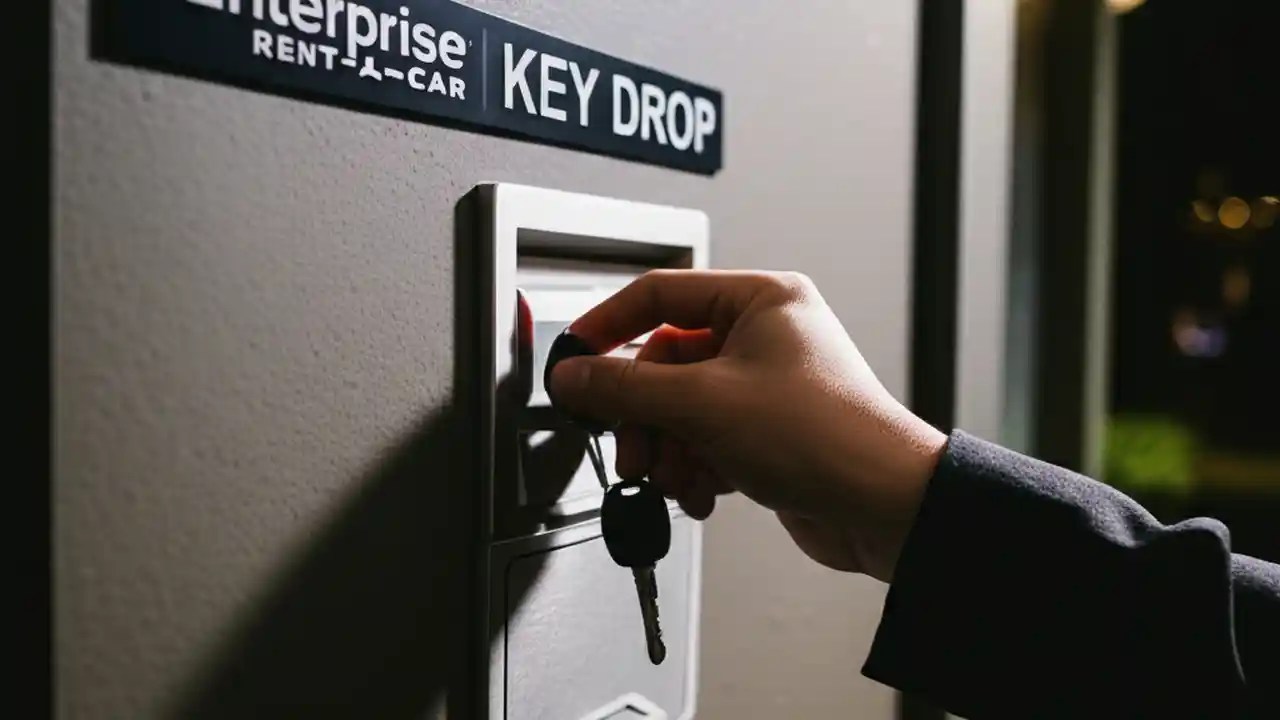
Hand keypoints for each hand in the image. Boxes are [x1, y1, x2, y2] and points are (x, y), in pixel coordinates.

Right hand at [548, 270, 945, 581]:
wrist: (884, 507)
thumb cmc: (825, 436)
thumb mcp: (703, 403)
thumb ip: (626, 387)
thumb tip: (574, 376)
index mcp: (761, 299)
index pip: (661, 293)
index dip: (610, 324)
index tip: (575, 356)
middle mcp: (765, 336)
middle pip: (666, 362)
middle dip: (643, 413)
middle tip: (629, 444)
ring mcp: (765, 387)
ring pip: (681, 408)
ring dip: (666, 448)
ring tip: (670, 477)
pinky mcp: (767, 433)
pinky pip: (705, 440)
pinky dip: (692, 467)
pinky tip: (699, 492)